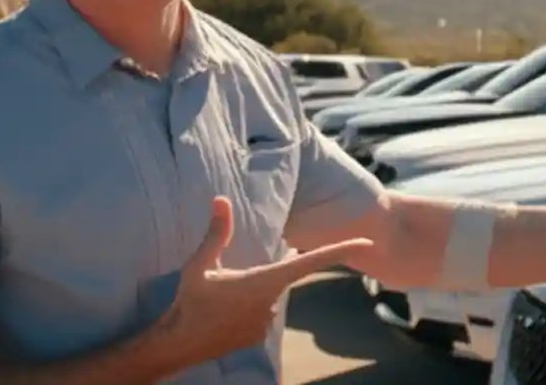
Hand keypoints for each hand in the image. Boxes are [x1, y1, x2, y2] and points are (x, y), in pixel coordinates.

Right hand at [154, 196, 373, 368]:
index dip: (341, 251)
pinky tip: (225, 311)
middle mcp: (272, 302)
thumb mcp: (200, 265)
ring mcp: (267, 322)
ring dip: (254, 289)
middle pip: (281, 275)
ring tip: (223, 296)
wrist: (178, 346)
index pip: (310, 263)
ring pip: (270, 294)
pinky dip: (248, 307)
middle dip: (265, 270)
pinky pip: (261, 312)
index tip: (367, 243)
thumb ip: (216, 232)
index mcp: (264, 281)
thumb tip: (220, 199)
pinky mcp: (259, 335)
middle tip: (230, 279)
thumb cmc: (189, 303)